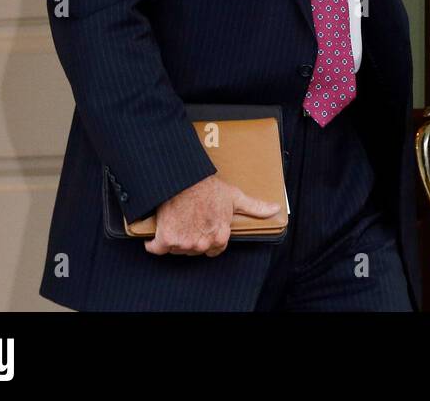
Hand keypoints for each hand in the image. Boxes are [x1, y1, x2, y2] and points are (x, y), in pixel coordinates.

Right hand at [144, 174, 281, 256]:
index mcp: (220, 236)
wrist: (183, 180)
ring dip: (175, 239)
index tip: (202, 227)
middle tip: (190, 221)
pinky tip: (156, 235)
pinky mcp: (166, 239)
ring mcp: (184, 242)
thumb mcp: (235, 197)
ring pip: (177, 249)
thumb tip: (275, 210)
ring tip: (178, 221)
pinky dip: (154, 243)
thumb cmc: (209, 188)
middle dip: (192, 238)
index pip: (214, 250)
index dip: (208, 238)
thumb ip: (255, 207)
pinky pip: (155, 249)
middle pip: (195, 250)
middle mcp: (202, 243)